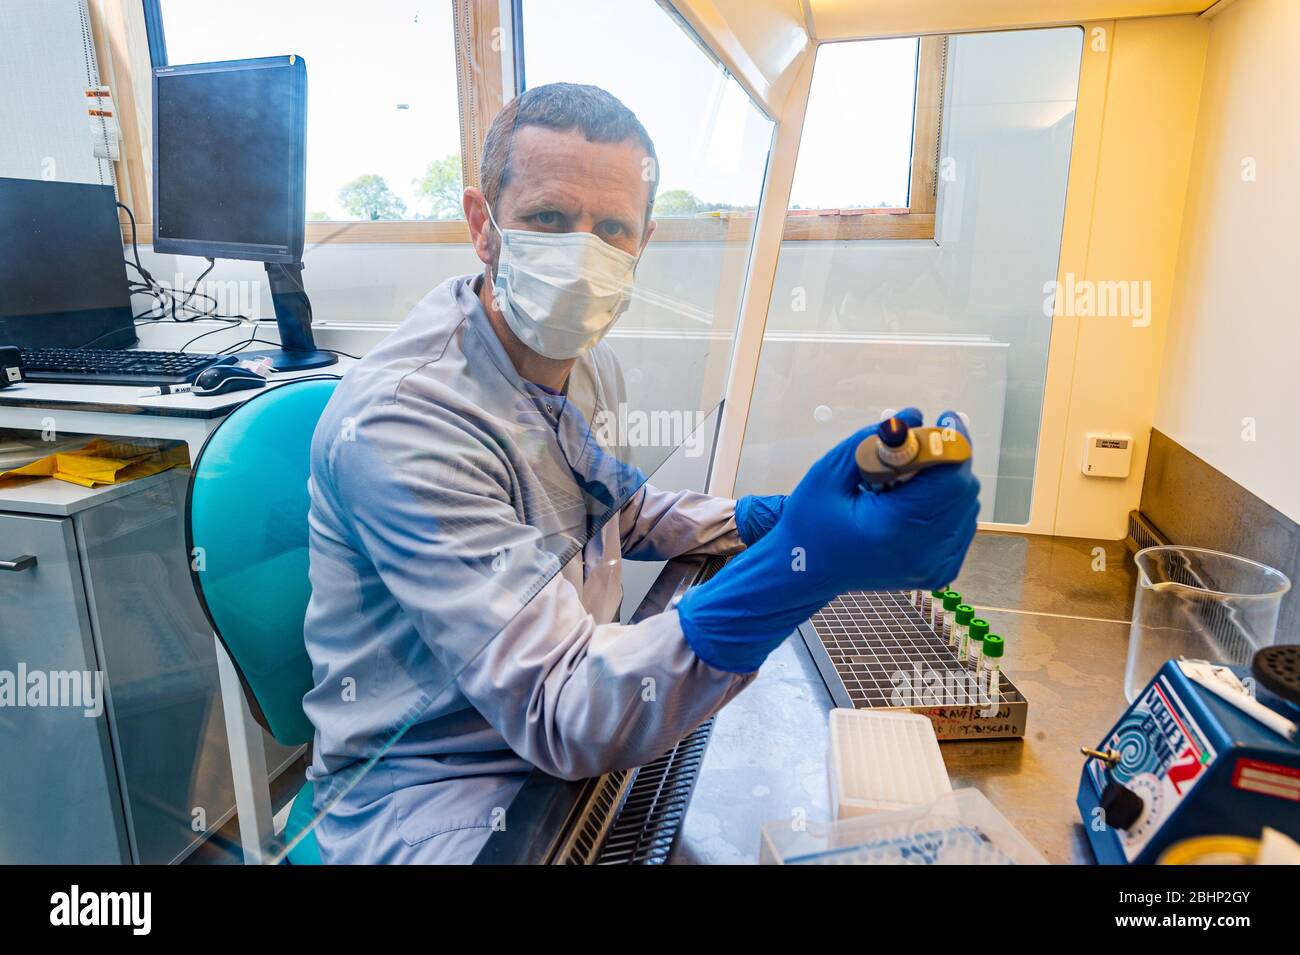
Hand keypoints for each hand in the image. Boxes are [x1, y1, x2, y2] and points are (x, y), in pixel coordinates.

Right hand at [676, 408, 979, 672]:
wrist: (807, 572)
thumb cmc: (811, 522)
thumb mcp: (828, 474)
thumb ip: (872, 440)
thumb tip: (914, 416)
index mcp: (892, 530)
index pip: (949, 481)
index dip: (951, 444)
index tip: (943, 419)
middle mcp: (921, 553)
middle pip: (963, 490)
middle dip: (945, 460)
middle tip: (916, 447)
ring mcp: (934, 567)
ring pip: (967, 505)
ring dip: (944, 482)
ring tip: (904, 482)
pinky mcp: (940, 571)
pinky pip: (961, 524)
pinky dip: (945, 504)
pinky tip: (913, 503)